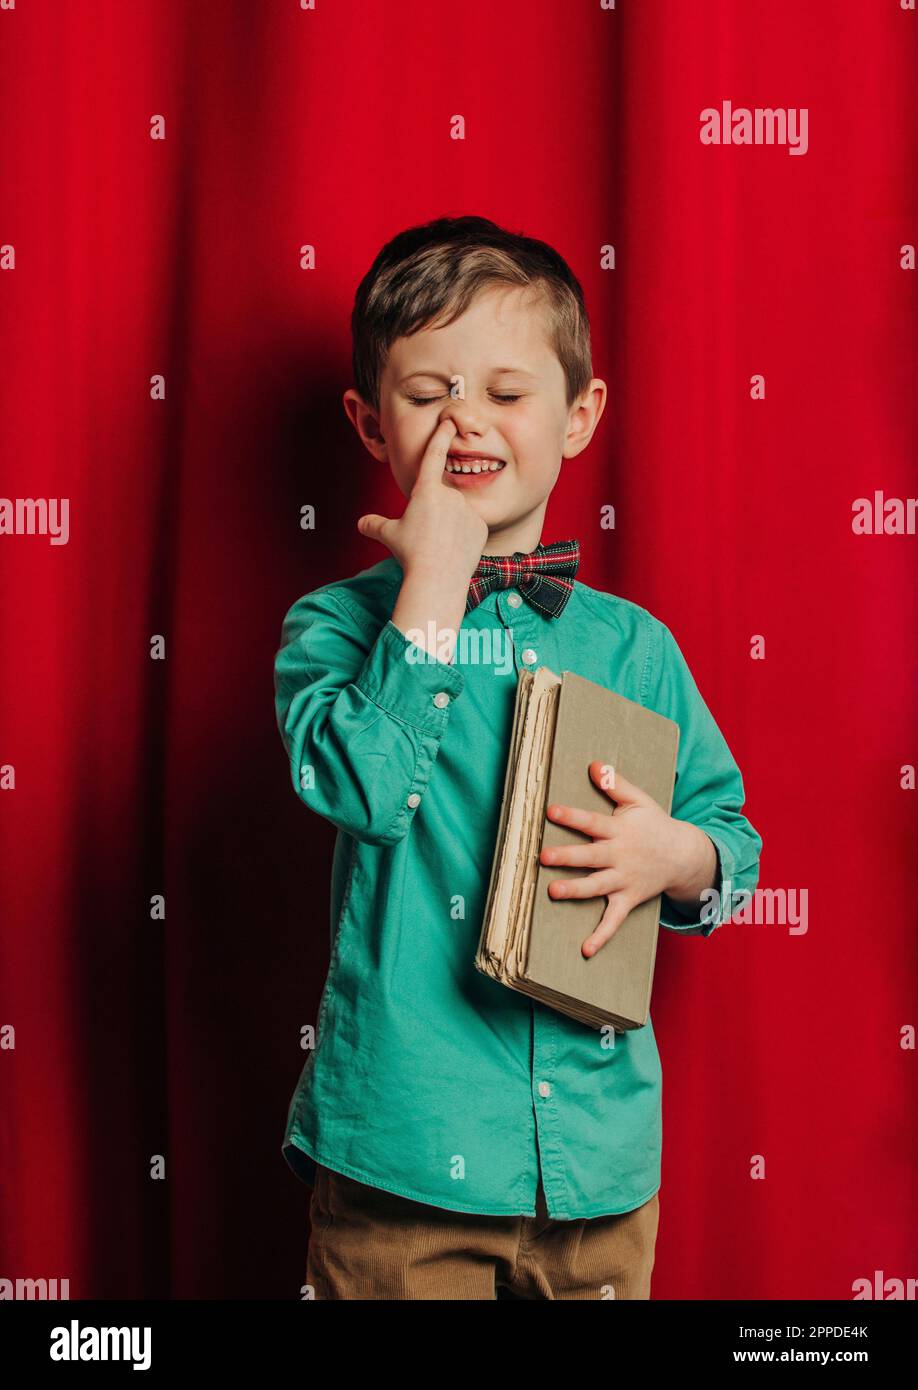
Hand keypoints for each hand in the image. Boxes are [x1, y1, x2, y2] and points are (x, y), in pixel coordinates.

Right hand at [356, 418, 488, 584]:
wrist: (437, 577)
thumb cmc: (411, 554)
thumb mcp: (389, 536)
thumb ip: (375, 525)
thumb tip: (362, 524)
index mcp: (426, 490)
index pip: (434, 455)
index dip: (441, 436)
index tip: (449, 421)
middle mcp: (449, 494)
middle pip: (440, 499)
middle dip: (434, 515)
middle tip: (426, 537)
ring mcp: (467, 509)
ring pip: (456, 514)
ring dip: (448, 526)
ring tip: (440, 547)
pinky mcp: (481, 525)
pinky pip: (470, 527)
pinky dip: (463, 537)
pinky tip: (455, 551)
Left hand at [540, 760, 714, 957]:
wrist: (683, 856)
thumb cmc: (654, 824)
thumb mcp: (639, 800)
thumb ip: (616, 784)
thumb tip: (593, 765)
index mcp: (619, 830)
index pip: (592, 821)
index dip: (572, 816)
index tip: (551, 810)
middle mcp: (620, 856)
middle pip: (590, 856)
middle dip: (568, 856)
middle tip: (544, 856)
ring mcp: (624, 880)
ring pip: (597, 887)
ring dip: (576, 890)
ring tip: (553, 892)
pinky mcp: (628, 899)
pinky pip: (614, 920)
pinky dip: (601, 936)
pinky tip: (585, 949)